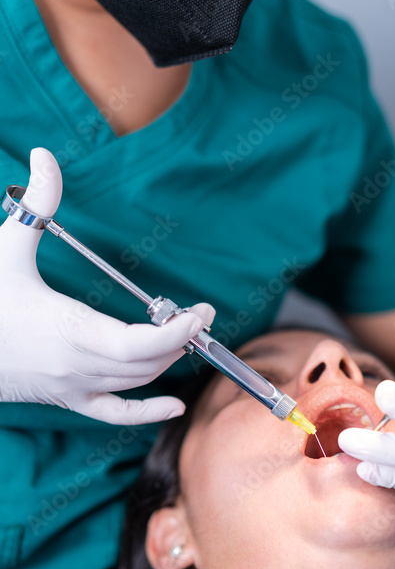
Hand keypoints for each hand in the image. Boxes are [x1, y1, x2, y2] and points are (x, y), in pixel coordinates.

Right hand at [0, 147, 214, 424]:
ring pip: (137, 381)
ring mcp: (72, 385)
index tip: (198, 313)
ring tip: (188, 335)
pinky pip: (114, 414)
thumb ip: (37, 202)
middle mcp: (75, 362)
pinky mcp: (67, 397)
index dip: (175, 333)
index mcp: (67, 326)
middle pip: (146, 362)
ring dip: (168, 360)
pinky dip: (147, 413)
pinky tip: (174, 405)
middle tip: (201, 315)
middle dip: (182, 340)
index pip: (137, 344)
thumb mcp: (7, 246)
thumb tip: (44, 154)